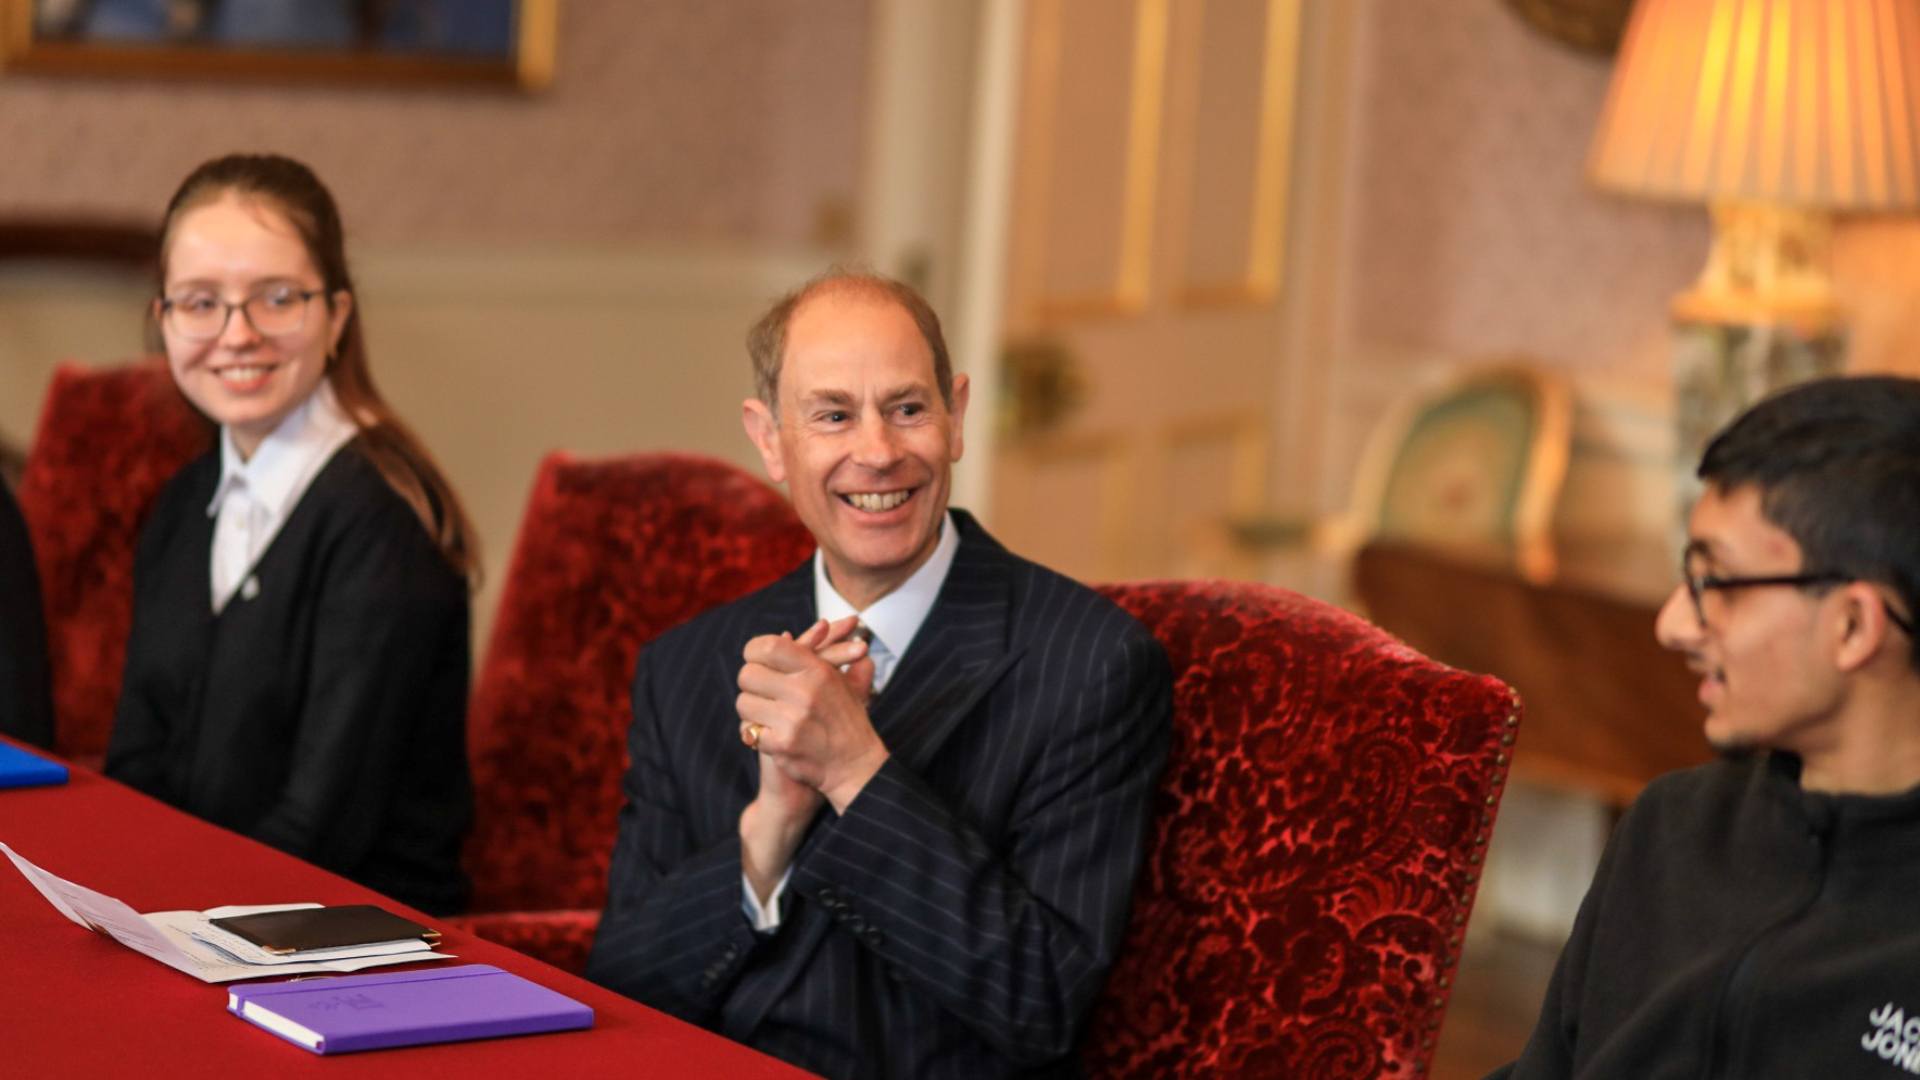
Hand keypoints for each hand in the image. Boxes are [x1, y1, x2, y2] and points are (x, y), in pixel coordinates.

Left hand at [739, 618, 872, 903]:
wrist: (855, 766)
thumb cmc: (848, 721)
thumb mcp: (848, 682)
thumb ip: (833, 653)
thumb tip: (824, 624)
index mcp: (818, 670)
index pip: (768, 646)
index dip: (754, 651)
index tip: (755, 658)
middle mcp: (805, 691)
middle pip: (748, 674)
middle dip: (750, 682)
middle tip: (758, 689)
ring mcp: (792, 719)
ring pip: (743, 702)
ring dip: (750, 709)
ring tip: (764, 712)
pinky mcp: (781, 744)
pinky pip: (747, 730)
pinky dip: (753, 733)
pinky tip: (766, 733)